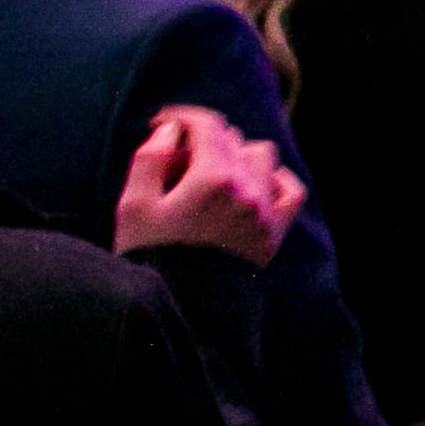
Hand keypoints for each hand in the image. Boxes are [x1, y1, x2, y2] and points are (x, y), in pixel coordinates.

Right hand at [117, 105, 306, 265]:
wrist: (179, 308)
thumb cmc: (149, 255)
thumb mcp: (133, 205)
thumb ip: (150, 159)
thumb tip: (172, 129)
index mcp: (212, 178)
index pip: (207, 125)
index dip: (183, 117)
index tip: (164, 122)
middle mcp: (246, 189)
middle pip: (231, 140)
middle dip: (202, 140)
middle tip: (176, 160)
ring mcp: (265, 210)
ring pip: (262, 157)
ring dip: (237, 155)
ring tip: (209, 173)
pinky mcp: (274, 231)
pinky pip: (291, 191)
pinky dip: (274, 179)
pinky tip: (251, 186)